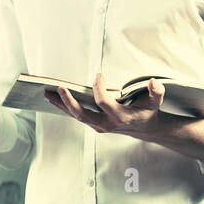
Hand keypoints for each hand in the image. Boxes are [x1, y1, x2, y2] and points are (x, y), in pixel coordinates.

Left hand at [45, 72, 164, 135]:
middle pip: (82, 114)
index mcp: (120, 117)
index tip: (98, 75)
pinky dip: (64, 106)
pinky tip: (54, 97)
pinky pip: (76, 115)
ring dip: (61, 104)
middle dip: (69, 101)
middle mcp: (106, 123)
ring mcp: (98, 125)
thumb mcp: (156, 101)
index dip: (99, 88)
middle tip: (59, 87)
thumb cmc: (147, 110)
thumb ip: (156, 91)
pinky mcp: (93, 123)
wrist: (144, 128)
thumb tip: (153, 82)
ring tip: (47, 93)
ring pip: (76, 116)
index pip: (104, 102)